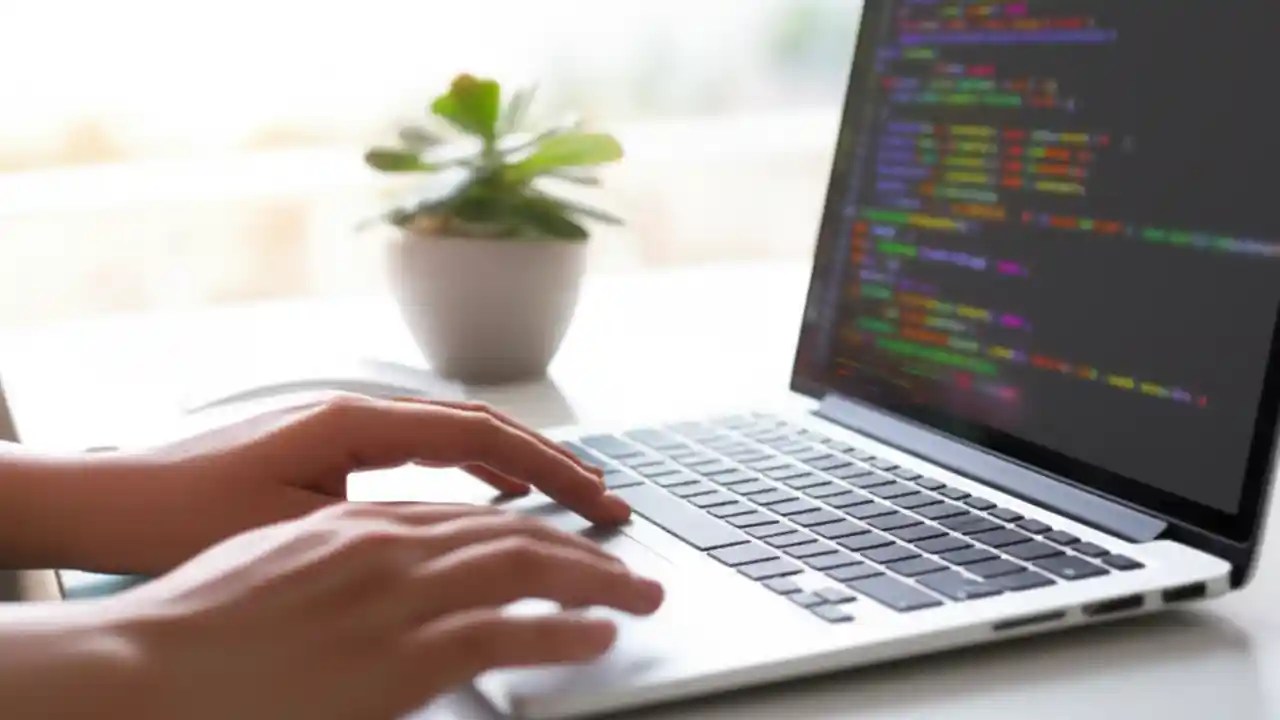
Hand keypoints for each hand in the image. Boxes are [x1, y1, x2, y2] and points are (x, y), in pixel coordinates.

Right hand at [81, 503, 663, 719]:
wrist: (146, 663)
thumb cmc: (198, 622)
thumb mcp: (278, 563)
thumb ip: (345, 560)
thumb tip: (379, 573)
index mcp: (358, 519)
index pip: (467, 507)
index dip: (528, 513)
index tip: (567, 523)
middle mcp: (389, 542)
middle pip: (511, 527)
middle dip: (580, 537)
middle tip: (627, 550)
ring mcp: (399, 595)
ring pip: (525, 565)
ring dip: (595, 576)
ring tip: (640, 590)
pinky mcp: (403, 654)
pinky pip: (509, 632)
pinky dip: (563, 628)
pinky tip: (599, 631)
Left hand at [83, 394, 625, 573]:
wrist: (114, 499)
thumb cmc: (186, 516)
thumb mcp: (297, 530)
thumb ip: (385, 520)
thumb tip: (473, 525)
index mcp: (355, 422)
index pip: (479, 438)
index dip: (548, 467)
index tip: (596, 497)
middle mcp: (359, 410)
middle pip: (481, 426)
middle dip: (550, 461)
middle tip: (604, 498)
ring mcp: (348, 422)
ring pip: (458, 433)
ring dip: (519, 461)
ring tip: (570, 492)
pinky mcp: (336, 443)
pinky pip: (429, 447)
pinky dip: (478, 464)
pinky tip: (493, 486)